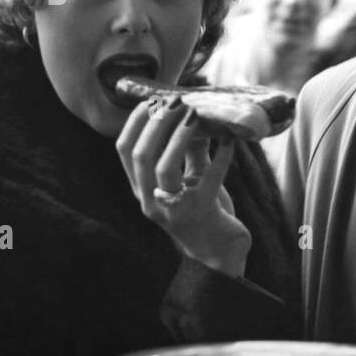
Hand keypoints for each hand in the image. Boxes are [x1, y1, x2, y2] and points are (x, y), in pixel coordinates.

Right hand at [116, 98, 252, 278]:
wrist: (221, 254)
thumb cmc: (203, 210)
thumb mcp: (191, 177)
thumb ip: (189, 150)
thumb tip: (193, 114)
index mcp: (142, 189)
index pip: (124, 152)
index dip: (135, 123)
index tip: (152, 101)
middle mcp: (151, 201)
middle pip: (141, 156)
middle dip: (157, 124)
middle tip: (177, 102)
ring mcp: (174, 209)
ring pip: (165, 168)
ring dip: (180, 137)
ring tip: (196, 115)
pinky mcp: (202, 213)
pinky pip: (210, 178)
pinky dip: (221, 156)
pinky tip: (231, 141)